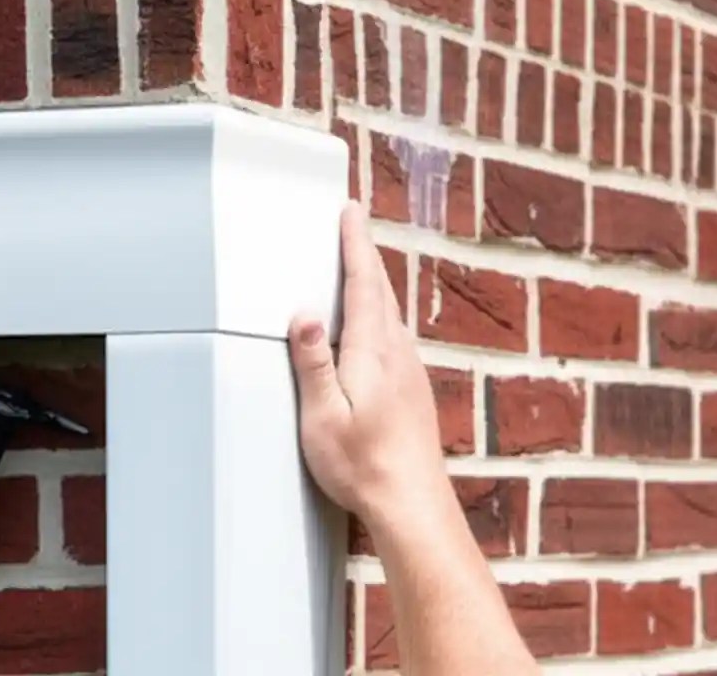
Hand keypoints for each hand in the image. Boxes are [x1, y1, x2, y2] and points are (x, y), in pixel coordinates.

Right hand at [287, 201, 446, 522]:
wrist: (412, 505)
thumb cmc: (363, 466)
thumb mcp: (322, 415)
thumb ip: (312, 362)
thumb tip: (303, 312)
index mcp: (373, 351)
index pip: (363, 283)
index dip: (355, 243)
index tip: (349, 211)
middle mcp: (398, 354)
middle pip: (382, 290)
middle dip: (365, 255)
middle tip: (352, 225)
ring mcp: (410, 372)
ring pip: (391, 313)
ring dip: (374, 284)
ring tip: (359, 267)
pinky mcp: (413, 392)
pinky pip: (395, 337)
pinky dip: (381, 315)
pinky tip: (374, 329)